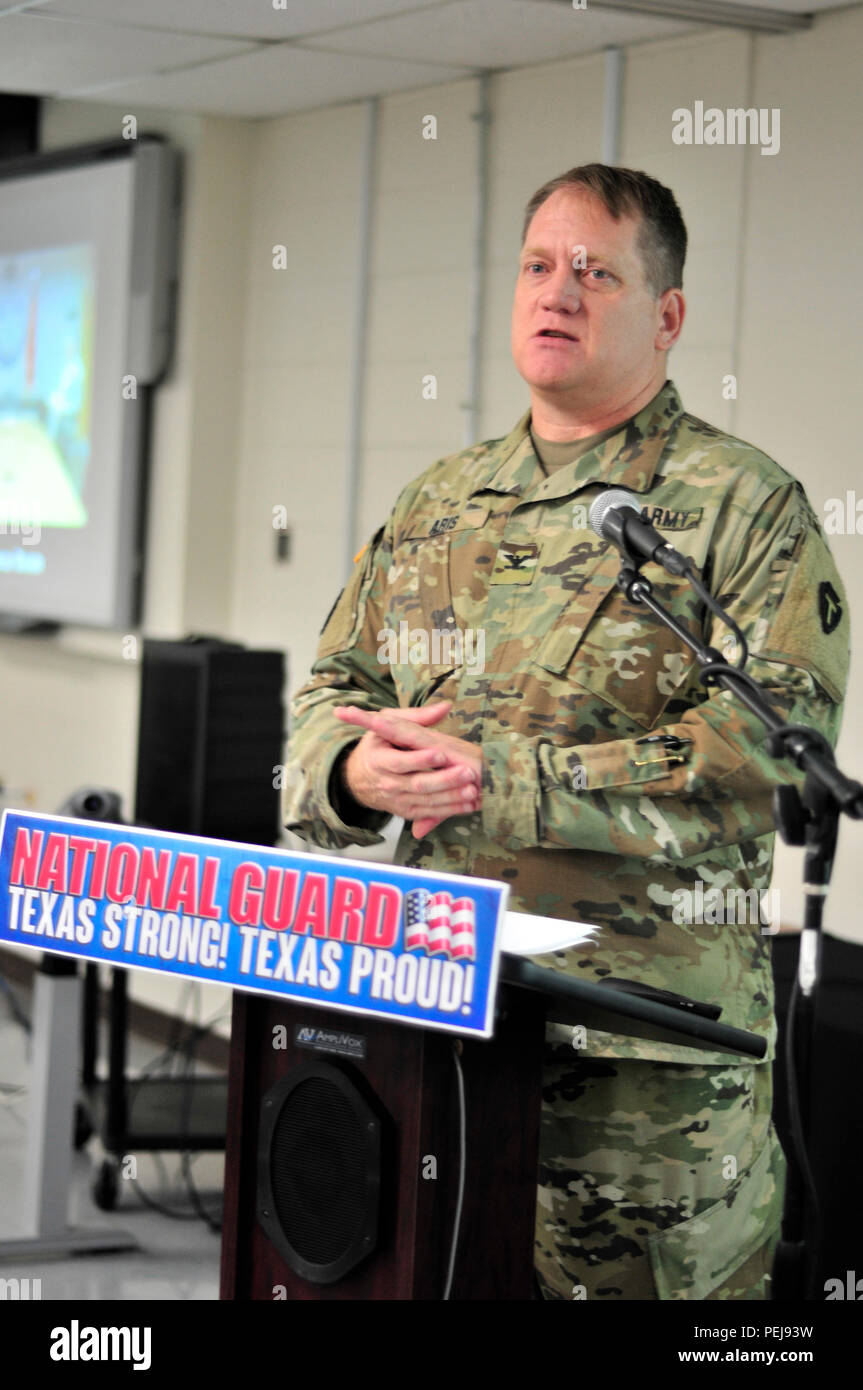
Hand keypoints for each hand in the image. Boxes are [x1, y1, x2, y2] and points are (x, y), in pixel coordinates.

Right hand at [334, 701, 481, 838]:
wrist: (359, 778)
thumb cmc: (379, 744)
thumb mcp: (389, 724)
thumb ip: (418, 716)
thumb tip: (446, 706)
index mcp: (378, 759)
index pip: (400, 762)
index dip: (420, 760)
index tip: (442, 753)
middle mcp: (386, 783)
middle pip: (417, 784)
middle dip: (444, 780)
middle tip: (467, 772)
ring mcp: (396, 800)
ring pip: (426, 801)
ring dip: (451, 797)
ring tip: (473, 790)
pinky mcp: (406, 811)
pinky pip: (429, 813)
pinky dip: (450, 810)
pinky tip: (468, 805)